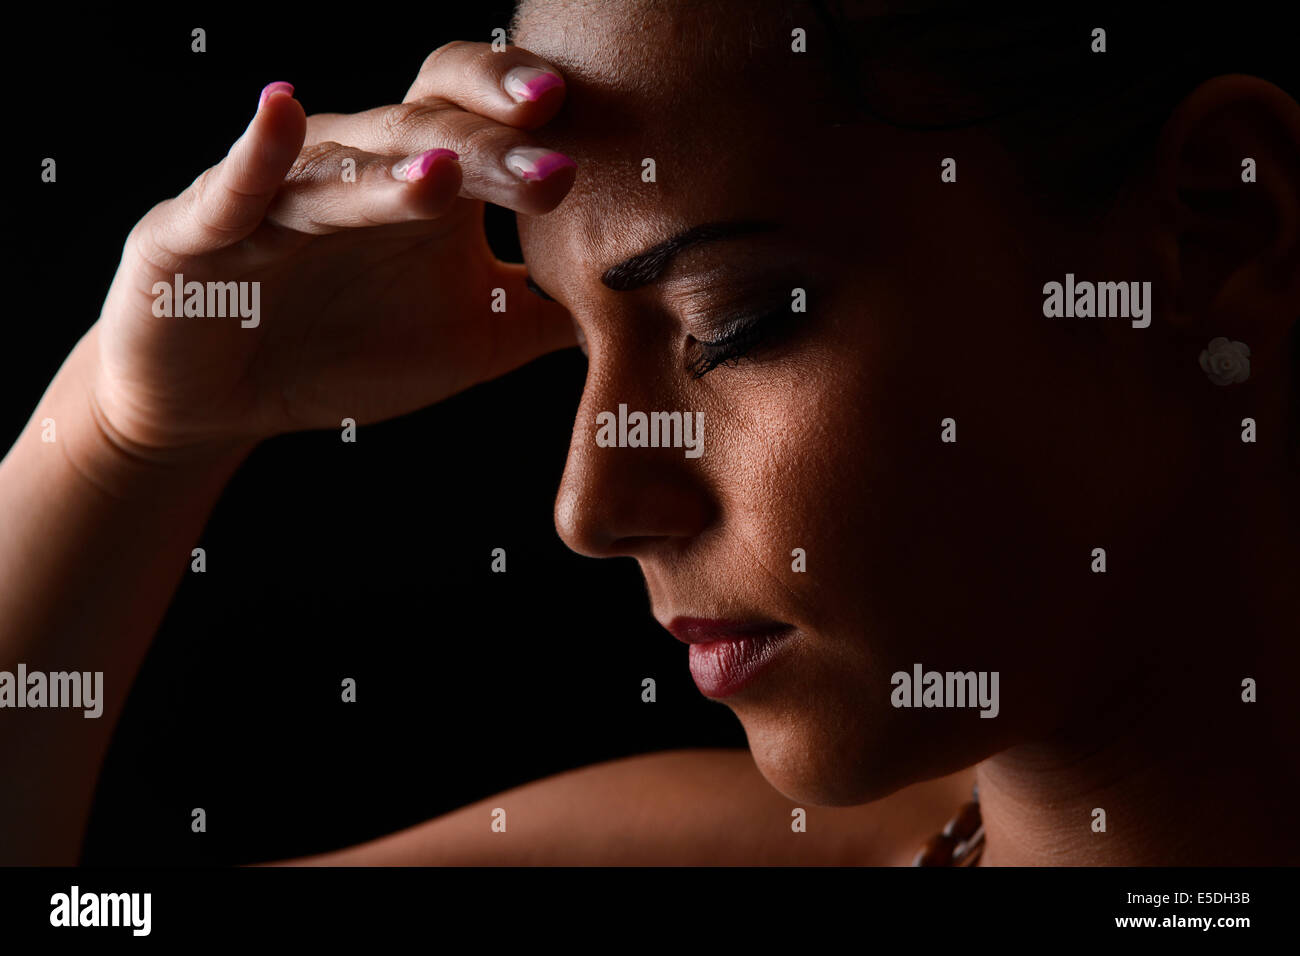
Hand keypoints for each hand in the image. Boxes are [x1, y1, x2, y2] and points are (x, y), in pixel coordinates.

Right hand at [90, 42, 577, 459]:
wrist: (220, 403)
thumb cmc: (347, 353)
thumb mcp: (472, 341)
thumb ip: (548, 315)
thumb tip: (644, 303)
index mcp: (419, 188)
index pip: (477, 125)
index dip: (526, 123)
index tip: (592, 137)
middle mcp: (352, 174)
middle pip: (422, 132)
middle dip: (486, 143)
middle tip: (551, 152)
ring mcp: (276, 198)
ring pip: (339, 171)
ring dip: (393, 172)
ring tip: (449, 175)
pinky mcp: (197, 233)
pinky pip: (230, 192)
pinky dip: (255, 156)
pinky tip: (280, 108)